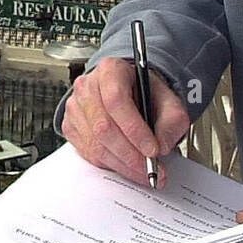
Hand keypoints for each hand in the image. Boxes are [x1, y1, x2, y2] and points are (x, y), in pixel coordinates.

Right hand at [61, 57, 190, 188]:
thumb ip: (171, 122)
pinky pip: (88, 153)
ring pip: (95, 144)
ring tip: (143, 172)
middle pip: (103, 127)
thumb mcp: (169, 101)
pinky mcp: (71, 127)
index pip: (116, 100)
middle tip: (150, 168)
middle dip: (130, 154)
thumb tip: (160, 146)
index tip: (153, 150)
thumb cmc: (146, 94)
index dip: (134, 129)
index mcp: (111, 70)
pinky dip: (109, 165)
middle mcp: (88, 86)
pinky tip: (126, 165)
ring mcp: (76, 107)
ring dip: (122, 164)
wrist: (131, 92)